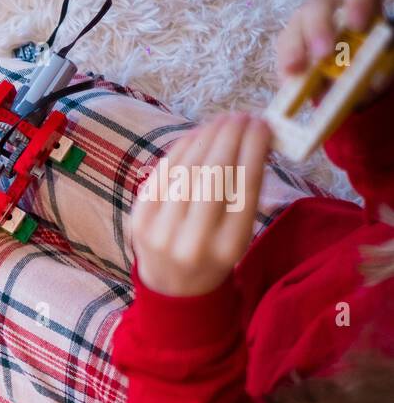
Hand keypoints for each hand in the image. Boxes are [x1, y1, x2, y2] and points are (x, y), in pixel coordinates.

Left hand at [132, 113, 269, 297]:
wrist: (174, 287)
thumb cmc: (216, 252)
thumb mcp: (241, 234)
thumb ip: (246, 192)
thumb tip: (255, 136)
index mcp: (228, 247)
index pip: (243, 187)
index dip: (253, 150)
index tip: (263, 125)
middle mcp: (192, 240)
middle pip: (214, 174)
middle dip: (230, 137)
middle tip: (243, 116)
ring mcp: (161, 230)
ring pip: (187, 170)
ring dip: (207, 137)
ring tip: (224, 121)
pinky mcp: (139, 219)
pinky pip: (163, 174)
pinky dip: (181, 149)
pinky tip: (197, 135)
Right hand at [276, 0, 388, 103]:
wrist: (350, 67)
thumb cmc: (370, 54)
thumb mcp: (381, 59)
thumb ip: (380, 67)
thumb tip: (375, 81)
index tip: (358, 26)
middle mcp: (329, 6)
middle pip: (318, 6)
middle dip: (319, 29)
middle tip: (323, 53)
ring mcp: (304, 24)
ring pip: (294, 27)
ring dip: (294, 49)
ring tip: (295, 70)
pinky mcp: (289, 45)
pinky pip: (283, 52)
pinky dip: (285, 67)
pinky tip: (290, 81)